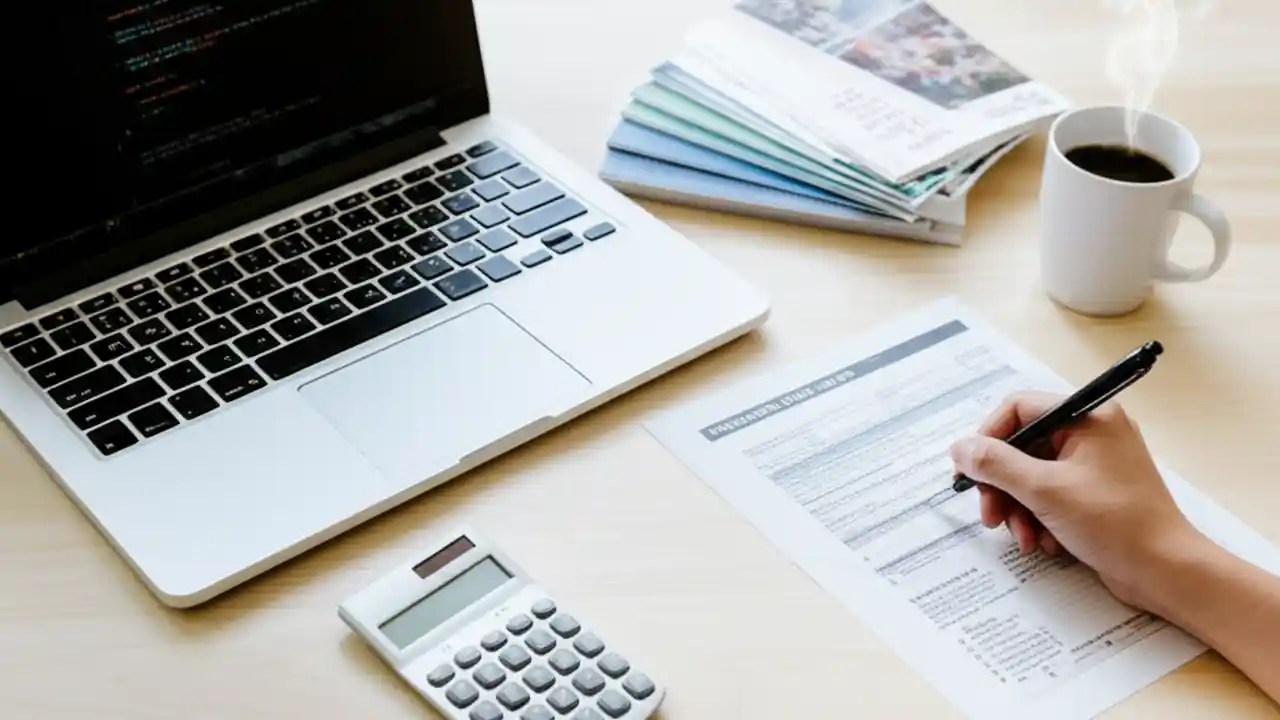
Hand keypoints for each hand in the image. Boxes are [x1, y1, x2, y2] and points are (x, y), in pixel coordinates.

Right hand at [948, 391, 1206, 610]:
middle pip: (1022, 447)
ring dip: (1018, 508)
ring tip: (1023, 538)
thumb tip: (959, 448)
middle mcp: (1092, 434)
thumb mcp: (1044, 490)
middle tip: (990, 515)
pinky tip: (1045, 543)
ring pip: (1032, 476)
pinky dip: (1039, 519)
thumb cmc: (1114, 523)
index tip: (970, 470)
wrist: (1166, 572)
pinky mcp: (1094, 494)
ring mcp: (1094, 465)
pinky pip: (1050, 496)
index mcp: (1088, 417)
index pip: (1019, 409)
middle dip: (1002, 485)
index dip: (988, 438)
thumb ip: (995, 465)